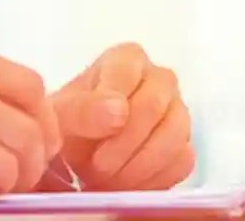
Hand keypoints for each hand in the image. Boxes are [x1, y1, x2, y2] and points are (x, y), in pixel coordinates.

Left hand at [50, 43, 194, 190]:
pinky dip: (152, 180)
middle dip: (123, 144)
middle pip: (153, 106)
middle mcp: (159, 79)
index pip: (127, 73)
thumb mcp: (59, 114)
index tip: (92, 136)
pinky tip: (126, 186)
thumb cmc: (68, 125)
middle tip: (97, 168)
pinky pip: (181, 162)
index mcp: (127, 59)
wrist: (78, 155)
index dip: (109, 107)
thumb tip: (118, 111)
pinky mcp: (184, 145)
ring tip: (109, 181)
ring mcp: (177, 112)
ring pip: (174, 135)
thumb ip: (81, 109)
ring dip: (138, 166)